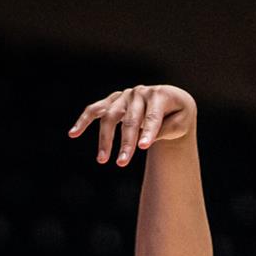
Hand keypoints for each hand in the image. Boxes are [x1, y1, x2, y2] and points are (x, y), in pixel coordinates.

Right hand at [70, 84, 197, 166]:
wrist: (171, 102)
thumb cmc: (178, 115)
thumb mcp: (182, 122)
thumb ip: (166, 129)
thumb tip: (145, 139)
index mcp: (159, 95)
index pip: (152, 116)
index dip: (148, 131)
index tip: (143, 147)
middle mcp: (140, 92)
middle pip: (130, 119)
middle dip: (125, 142)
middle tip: (122, 163)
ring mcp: (124, 96)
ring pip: (110, 116)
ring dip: (104, 139)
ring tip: (102, 160)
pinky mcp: (113, 101)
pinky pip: (95, 110)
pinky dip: (83, 120)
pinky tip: (73, 133)